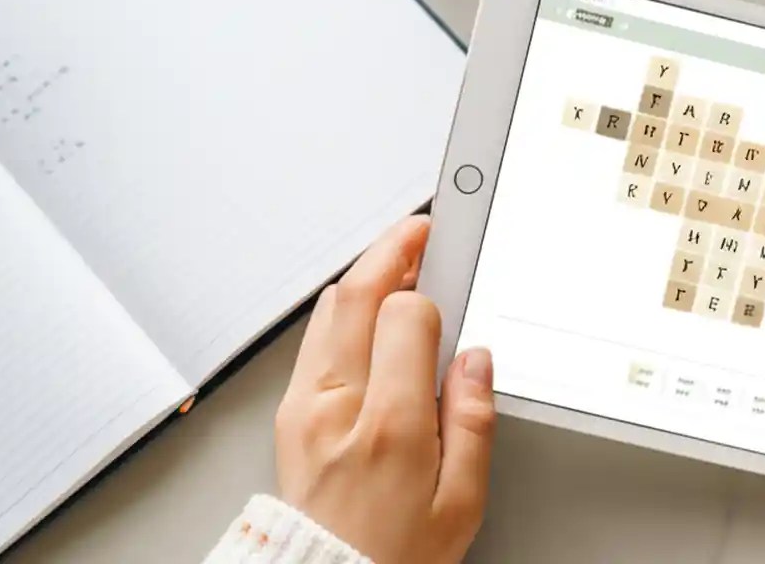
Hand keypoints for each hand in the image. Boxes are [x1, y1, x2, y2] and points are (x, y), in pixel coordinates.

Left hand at [274, 215, 495, 563]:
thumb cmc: (392, 553)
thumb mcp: (461, 500)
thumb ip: (472, 422)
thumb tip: (475, 361)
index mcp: (389, 428)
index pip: (406, 317)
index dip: (436, 290)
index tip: (454, 272)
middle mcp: (336, 407)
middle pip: (357, 296)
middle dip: (391, 253)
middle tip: (420, 232)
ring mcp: (304, 406)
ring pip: (329, 310)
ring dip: (365, 277)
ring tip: (398, 264)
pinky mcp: (289, 412)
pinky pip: (315, 337)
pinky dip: (343, 309)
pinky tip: (367, 310)